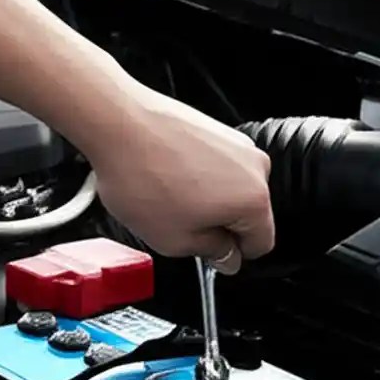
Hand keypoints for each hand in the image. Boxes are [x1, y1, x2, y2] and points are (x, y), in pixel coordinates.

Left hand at [89, 85, 274, 273]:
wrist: (118, 124)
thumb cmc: (142, 177)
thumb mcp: (175, 240)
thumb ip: (211, 252)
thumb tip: (227, 256)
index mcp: (254, 200)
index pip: (261, 244)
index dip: (233, 256)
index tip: (211, 255)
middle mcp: (254, 166)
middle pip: (248, 213)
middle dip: (218, 225)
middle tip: (180, 227)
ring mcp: (236, 143)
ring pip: (230, 188)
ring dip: (206, 200)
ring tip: (168, 199)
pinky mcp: (216, 128)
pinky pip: (216, 166)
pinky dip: (197, 176)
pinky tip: (167, 178)